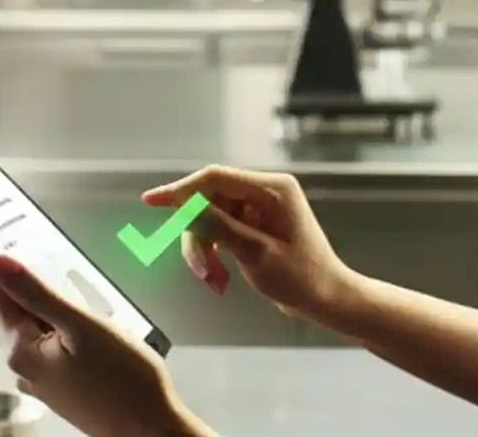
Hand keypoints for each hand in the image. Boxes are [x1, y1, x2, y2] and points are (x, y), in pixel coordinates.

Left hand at [0, 254, 211, 436]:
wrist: (151, 429)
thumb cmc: (124, 382)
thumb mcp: (81, 325)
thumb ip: (37, 292)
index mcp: (20, 350)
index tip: (0, 230)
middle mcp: (24, 366)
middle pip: (19, 307)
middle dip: (36, 281)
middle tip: (56, 252)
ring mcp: (43, 378)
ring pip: (41, 324)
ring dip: (58, 303)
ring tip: (85, 289)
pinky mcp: (63, 384)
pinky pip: (56, 342)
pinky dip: (70, 324)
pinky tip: (96, 322)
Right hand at [142, 165, 352, 320]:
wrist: (326, 299)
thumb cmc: (302, 277)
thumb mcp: (256, 253)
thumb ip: (218, 226)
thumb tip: (184, 205)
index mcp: (273, 189)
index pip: (216, 178)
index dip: (181, 189)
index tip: (151, 200)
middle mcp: (265, 192)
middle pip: (208, 202)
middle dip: (198, 237)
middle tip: (202, 271)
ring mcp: (258, 209)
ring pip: (209, 220)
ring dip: (205, 252)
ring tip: (215, 280)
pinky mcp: (253, 225)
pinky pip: (219, 232)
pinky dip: (214, 255)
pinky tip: (219, 279)